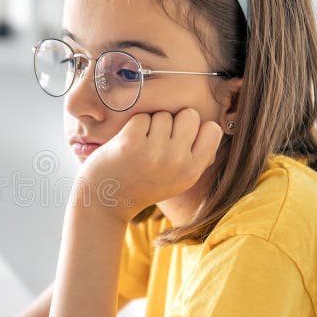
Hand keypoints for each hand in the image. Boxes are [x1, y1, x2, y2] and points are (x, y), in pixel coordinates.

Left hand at [76, 108, 222, 223]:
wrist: (104, 202)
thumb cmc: (141, 185)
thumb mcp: (177, 180)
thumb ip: (195, 158)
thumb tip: (211, 127)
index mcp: (191, 171)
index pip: (212, 129)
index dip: (196, 128)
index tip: (180, 139)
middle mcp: (176, 161)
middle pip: (189, 114)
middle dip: (173, 122)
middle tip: (156, 141)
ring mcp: (153, 151)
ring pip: (163, 114)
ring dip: (151, 125)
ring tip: (140, 147)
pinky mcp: (130, 142)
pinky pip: (142, 117)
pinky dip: (133, 127)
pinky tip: (127, 145)